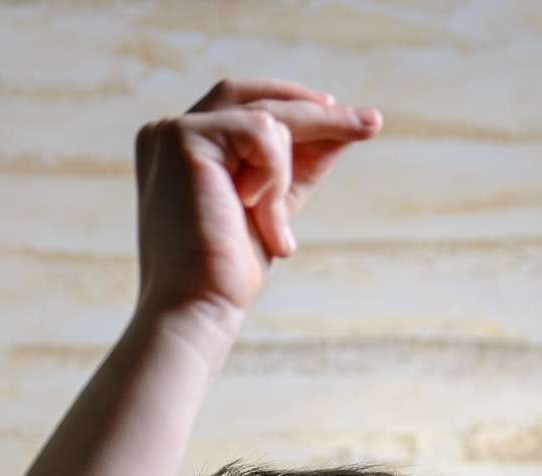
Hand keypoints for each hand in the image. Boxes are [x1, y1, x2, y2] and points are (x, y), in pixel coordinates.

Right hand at [132, 77, 382, 332]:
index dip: (298, 112)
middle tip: (370, 124)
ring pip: (267, 117)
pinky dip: (273, 175)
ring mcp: (172, 131)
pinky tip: (256, 213)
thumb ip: (295, 168)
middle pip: (259, 100)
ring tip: (272, 230)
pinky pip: (261, 132)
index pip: (249, 111)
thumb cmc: (227, 273)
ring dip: (285, 175)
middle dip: (318, 114)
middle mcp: (171, 132)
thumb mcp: (272, 208)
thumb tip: (342, 130)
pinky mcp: (182, 137)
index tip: (351, 122)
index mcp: (187, 150)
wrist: (198, 309)